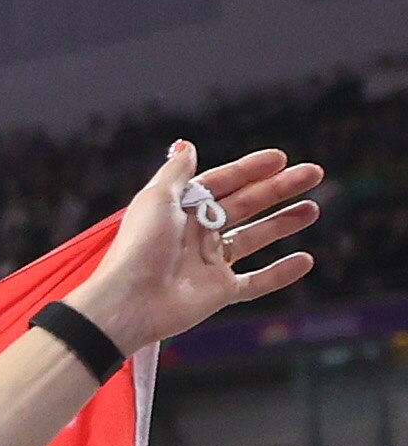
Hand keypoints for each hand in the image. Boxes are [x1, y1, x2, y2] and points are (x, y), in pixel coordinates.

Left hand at [73, 143, 324, 350]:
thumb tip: (185, 145)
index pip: (222, 183)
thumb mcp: (157, 198)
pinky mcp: (218, 292)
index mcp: (181, 209)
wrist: (131, 300)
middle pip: (245, 205)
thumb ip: (176, 171)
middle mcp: (196, 233)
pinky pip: (256, 282)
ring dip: (283, 224)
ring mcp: (209, 263)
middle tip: (313, 173)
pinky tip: (305, 260)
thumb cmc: (140, 246)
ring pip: (254, 238)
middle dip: (279, 189)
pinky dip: (280, 273)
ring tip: (312, 210)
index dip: (250, 170)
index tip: (281, 158)